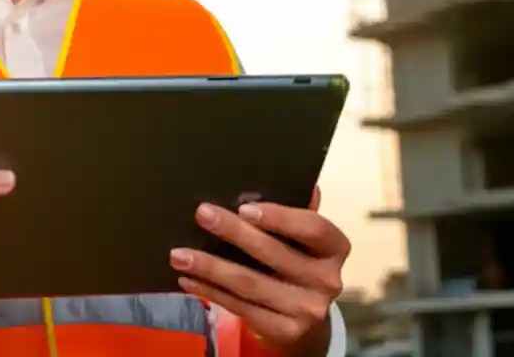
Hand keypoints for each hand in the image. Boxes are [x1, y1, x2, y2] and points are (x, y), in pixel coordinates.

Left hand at [169, 187, 349, 354]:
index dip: (280, 217)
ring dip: (210, 267)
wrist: (304, 321)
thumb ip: (297, 211)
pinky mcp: (286, 331)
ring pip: (250, 283)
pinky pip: (241, 307)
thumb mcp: (301, 239)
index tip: (244, 207)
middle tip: (201, 214)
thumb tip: (304, 182)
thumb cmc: (296, 262)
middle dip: (233, 232)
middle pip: (273, 253)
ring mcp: (308, 309)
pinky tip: (188, 279)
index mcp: (334, 248)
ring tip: (179, 255)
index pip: (312, 228)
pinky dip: (211, 292)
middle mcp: (327, 280)